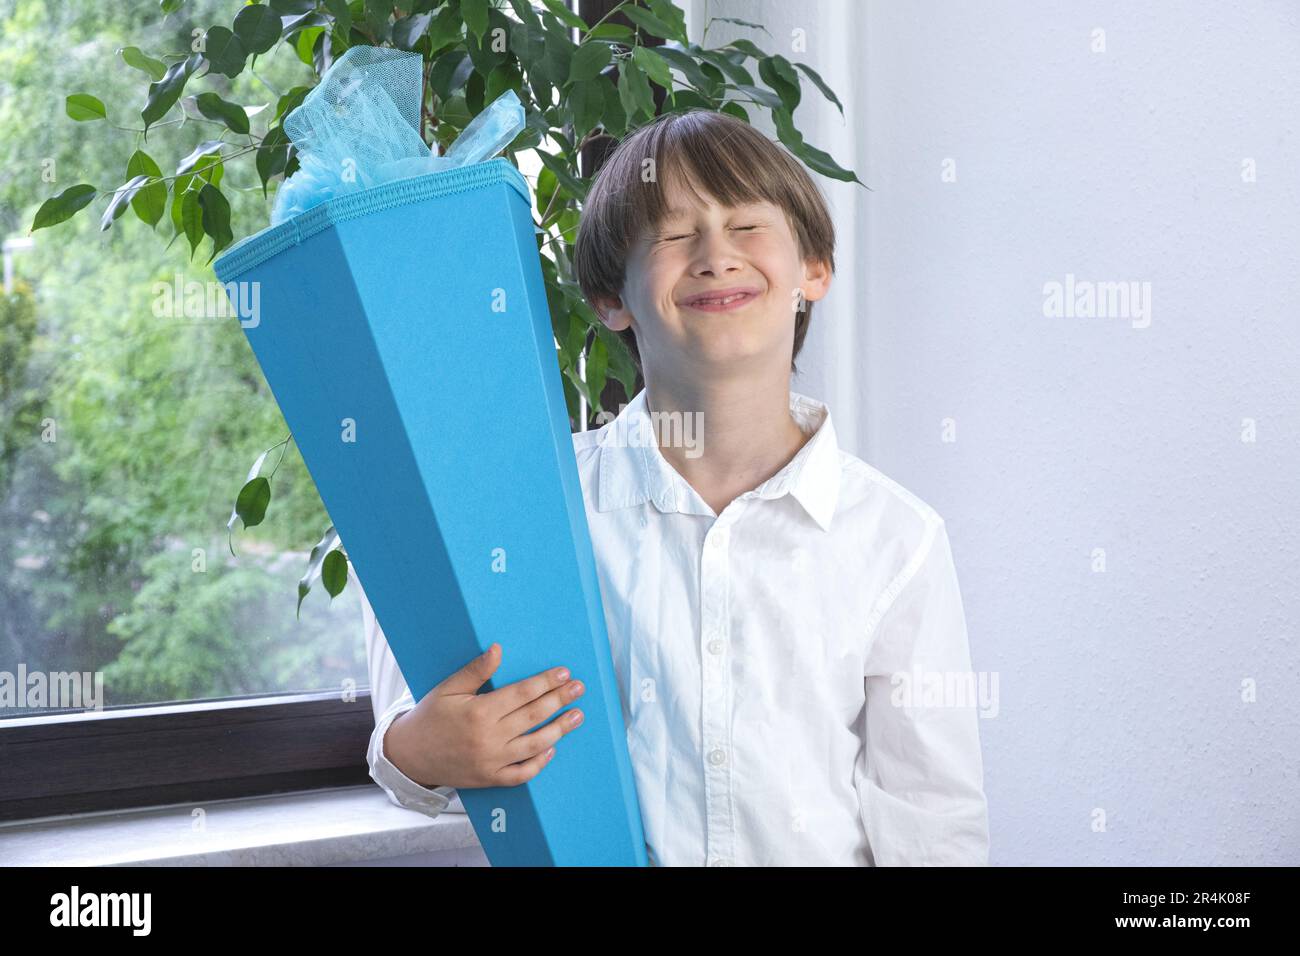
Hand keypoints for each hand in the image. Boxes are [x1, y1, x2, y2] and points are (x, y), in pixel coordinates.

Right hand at [383, 642, 586, 789]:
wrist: (409, 755)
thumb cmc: (430, 717)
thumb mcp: (448, 688)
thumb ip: (476, 670)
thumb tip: (498, 649)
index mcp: (479, 712)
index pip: (522, 694)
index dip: (546, 682)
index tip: (564, 672)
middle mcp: (489, 738)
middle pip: (534, 716)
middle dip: (560, 700)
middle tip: (579, 688)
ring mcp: (491, 761)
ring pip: (534, 745)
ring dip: (559, 730)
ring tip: (577, 715)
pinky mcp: (490, 779)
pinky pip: (521, 774)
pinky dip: (539, 763)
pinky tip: (552, 749)